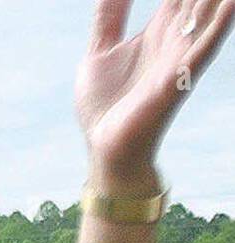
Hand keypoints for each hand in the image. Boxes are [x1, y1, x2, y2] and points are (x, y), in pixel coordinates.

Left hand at [76, 0, 234, 185]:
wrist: (105, 148)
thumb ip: (109, 15)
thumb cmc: (105, 106)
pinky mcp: (177, 79)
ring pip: (210, 10)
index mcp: (161, 27)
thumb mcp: (100, 51)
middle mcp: (178, 36)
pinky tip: (230, 5)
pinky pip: (205, 46)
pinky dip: (220, 24)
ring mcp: (181, 56)